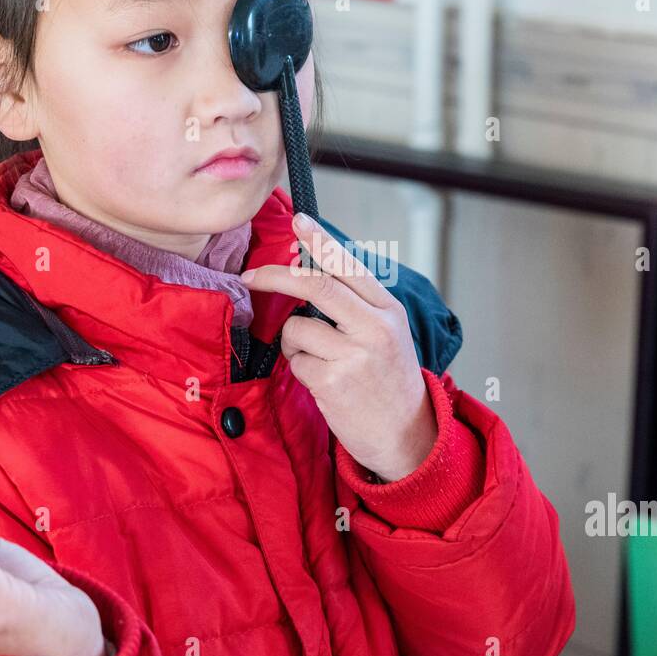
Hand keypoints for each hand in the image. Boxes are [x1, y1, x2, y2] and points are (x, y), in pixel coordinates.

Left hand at [241, 213, 436, 481]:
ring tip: (322, 360)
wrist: (406, 434)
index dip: (320, 241)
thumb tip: (311, 269)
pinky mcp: (331, 381)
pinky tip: (324, 381)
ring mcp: (353, 355)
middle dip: (274, 276)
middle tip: (250, 276)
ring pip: (296, 327)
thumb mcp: (388, 333)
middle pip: (315, 286)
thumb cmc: (388, 380)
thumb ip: (357, 304)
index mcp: (388, 311)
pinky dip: (300, 367)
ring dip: (295, 342)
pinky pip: (295, 360)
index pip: (349, 266)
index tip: (300, 221)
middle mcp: (374, 328)